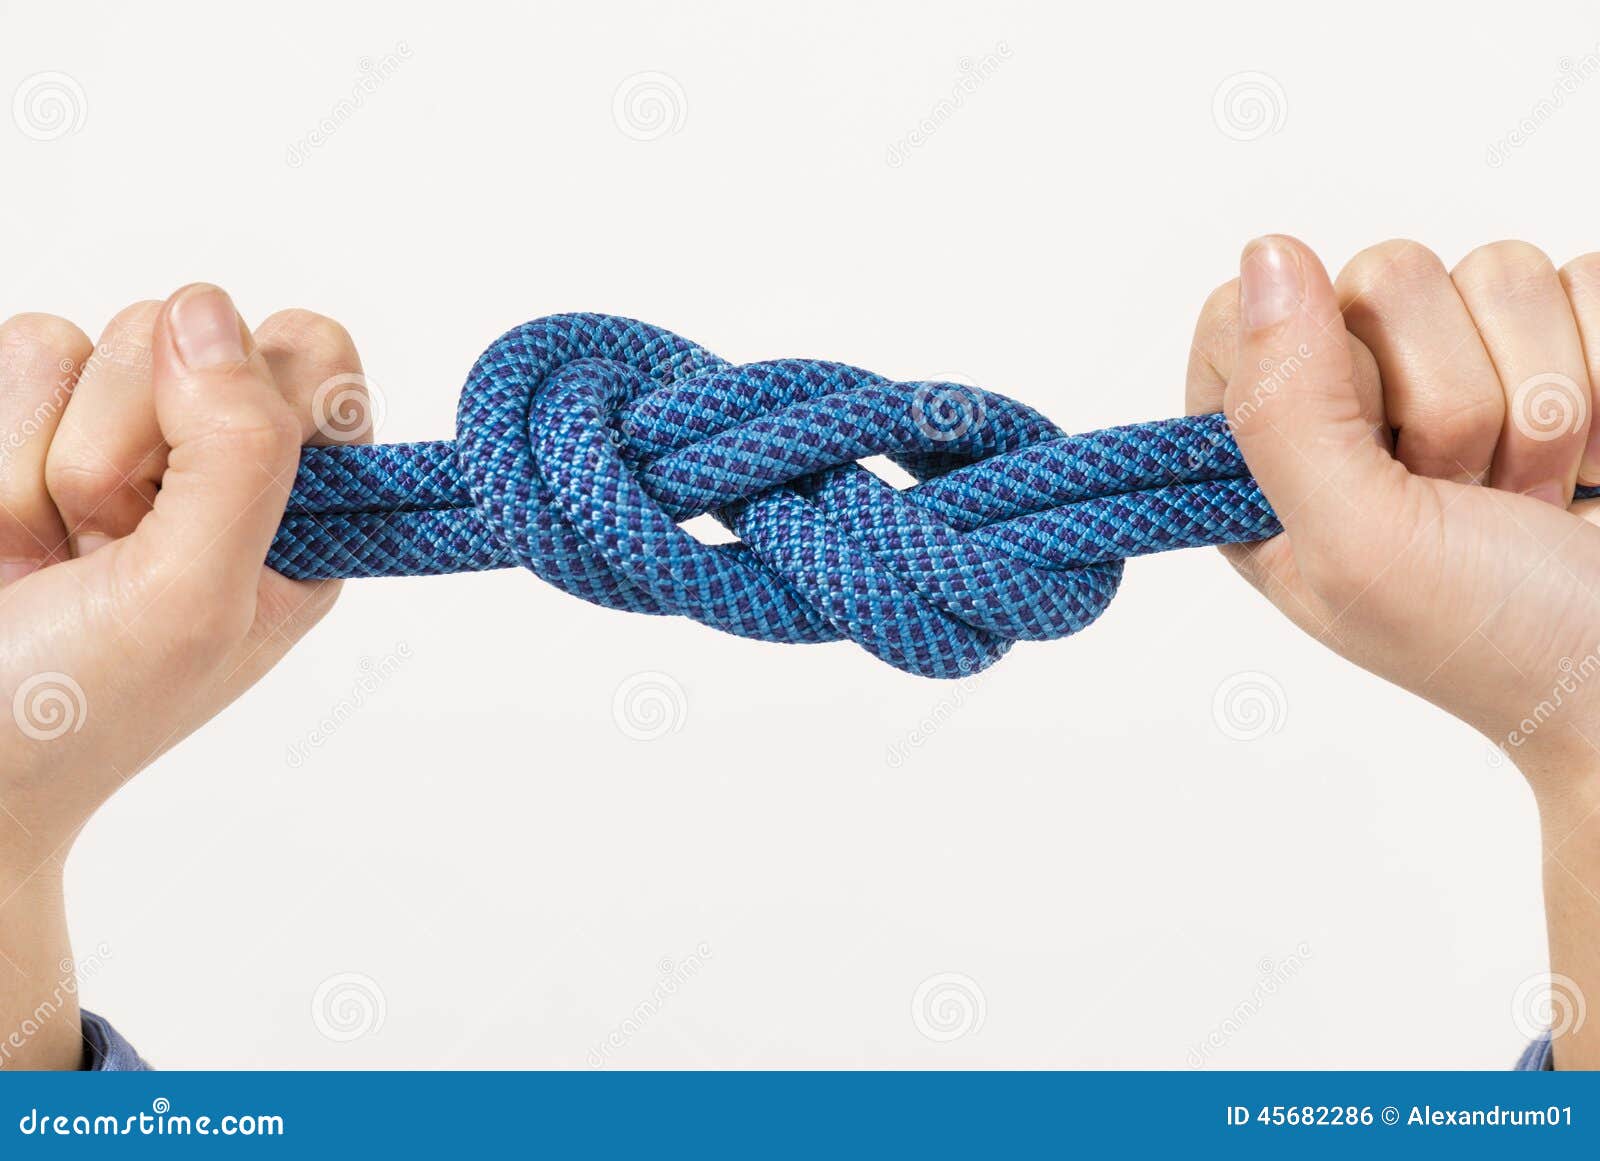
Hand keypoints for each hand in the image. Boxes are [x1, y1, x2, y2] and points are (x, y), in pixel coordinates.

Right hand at [0, 286, 368, 1066]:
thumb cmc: (76, 708)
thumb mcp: (194, 599)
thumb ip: (238, 453)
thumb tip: (209, 313)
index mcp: (298, 508)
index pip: (315, 359)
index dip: (254, 391)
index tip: (202, 480)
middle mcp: (216, 464)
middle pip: (196, 332)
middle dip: (131, 441)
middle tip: (107, 548)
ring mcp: (114, 440)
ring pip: (93, 339)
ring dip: (46, 458)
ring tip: (48, 555)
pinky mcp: (21, 426)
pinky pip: (20, 351)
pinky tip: (6, 533)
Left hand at [1187, 236, 1599, 1067]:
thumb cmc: (1499, 640)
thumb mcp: (1356, 544)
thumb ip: (1289, 406)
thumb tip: (1268, 257)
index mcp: (1272, 455)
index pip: (1250, 312)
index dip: (1318, 369)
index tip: (1368, 462)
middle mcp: (1358, 401)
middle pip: (1386, 277)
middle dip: (1455, 404)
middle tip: (1472, 497)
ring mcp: (1472, 363)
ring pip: (1499, 271)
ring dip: (1544, 402)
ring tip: (1535, 495)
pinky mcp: (1574, 342)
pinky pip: (1589, 279)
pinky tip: (1596, 462)